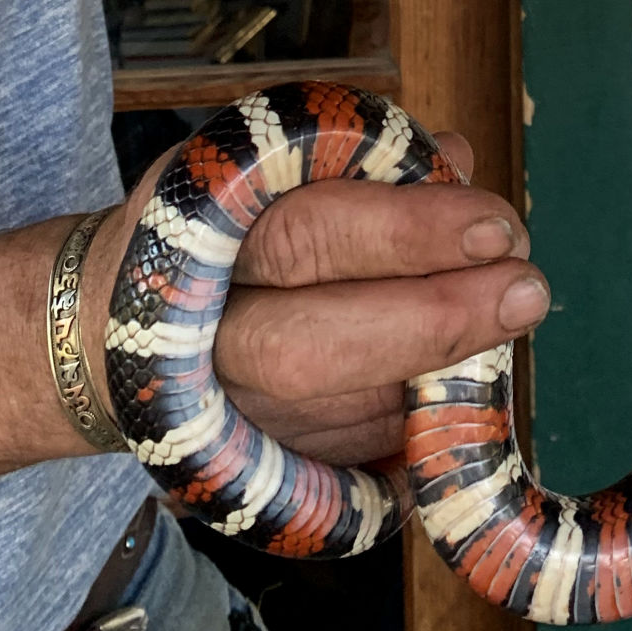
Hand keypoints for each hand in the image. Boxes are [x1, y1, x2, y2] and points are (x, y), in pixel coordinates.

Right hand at [90, 134, 546, 469]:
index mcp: (198, 235)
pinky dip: (410, 422)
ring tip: (504, 322)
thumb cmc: (218, 226)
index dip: (407, 233)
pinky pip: (348, 462)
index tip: (497, 226)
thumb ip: (360, 157)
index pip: (307, 232)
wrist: (105, 325)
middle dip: (433, 321)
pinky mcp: (250, 474)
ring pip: (336, 418)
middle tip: (526, 291)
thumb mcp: (269, 161)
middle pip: (313, 345)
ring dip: (436, 374)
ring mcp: (218, 418)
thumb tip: (455, 156)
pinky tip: (453, 381)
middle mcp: (197, 338)